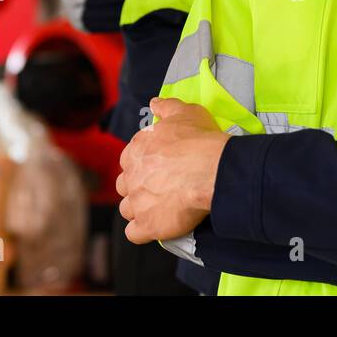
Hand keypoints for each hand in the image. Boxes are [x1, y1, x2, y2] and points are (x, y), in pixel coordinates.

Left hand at [116, 98, 228, 243]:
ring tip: (160, 209)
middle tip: (160, 188)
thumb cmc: (199, 140)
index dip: (143, 164)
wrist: (211, 169)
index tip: (159, 167)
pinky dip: (143, 232)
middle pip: (125, 185)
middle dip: (138, 187)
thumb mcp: (185, 112)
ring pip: (127, 209)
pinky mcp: (147, 225)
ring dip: (139, 209)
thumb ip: (166, 107)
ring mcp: (137, 202)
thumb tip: (154, 103)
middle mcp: (131, 175)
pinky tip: (157, 226)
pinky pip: (134, 234)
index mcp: (136, 150)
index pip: (129, 160)